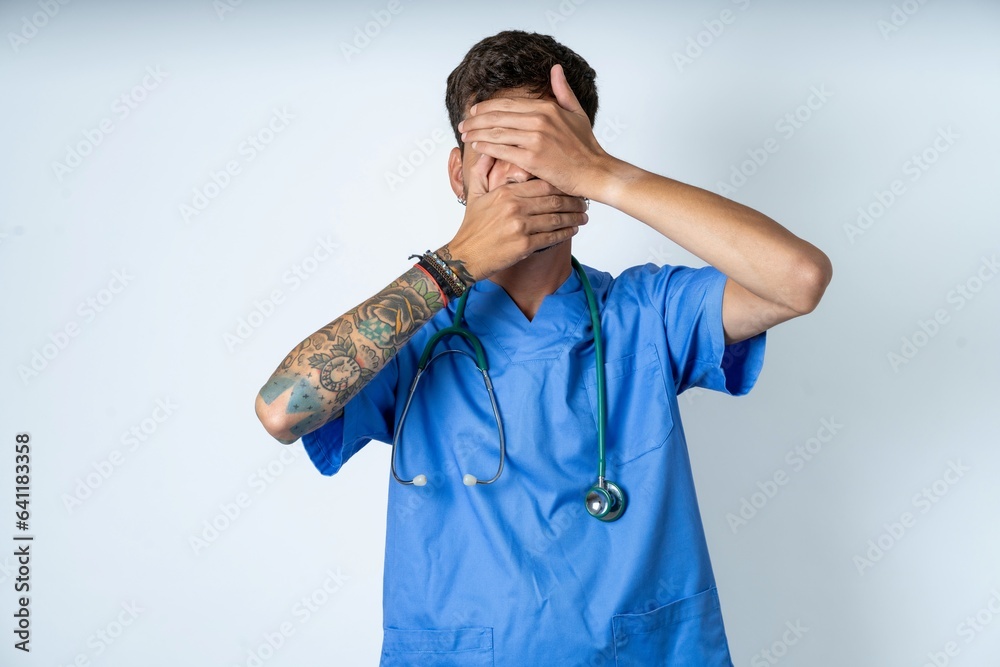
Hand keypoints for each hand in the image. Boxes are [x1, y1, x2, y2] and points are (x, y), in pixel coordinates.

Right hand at [441, 150, 588, 281]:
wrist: (465, 256)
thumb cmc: (471, 227)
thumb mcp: (473, 195)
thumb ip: (481, 171)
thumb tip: (485, 150)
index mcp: (506, 193)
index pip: (541, 183)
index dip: (561, 184)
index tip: (571, 185)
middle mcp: (515, 208)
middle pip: (553, 200)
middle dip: (573, 201)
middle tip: (584, 201)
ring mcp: (520, 227)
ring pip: (556, 218)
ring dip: (573, 217)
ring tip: (583, 216)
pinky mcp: (524, 246)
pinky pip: (551, 237)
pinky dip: (565, 233)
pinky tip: (573, 230)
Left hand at [456, 64, 610, 197]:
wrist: (595, 172)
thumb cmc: (586, 146)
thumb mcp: (577, 113)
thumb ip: (563, 91)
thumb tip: (556, 68)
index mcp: (547, 108)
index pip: (508, 103)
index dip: (486, 107)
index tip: (473, 112)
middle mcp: (539, 120)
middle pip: (497, 116)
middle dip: (475, 120)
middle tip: (462, 124)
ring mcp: (535, 139)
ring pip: (496, 131)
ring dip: (475, 132)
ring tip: (464, 135)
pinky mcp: (532, 159)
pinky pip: (501, 150)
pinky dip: (485, 147)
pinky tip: (476, 146)